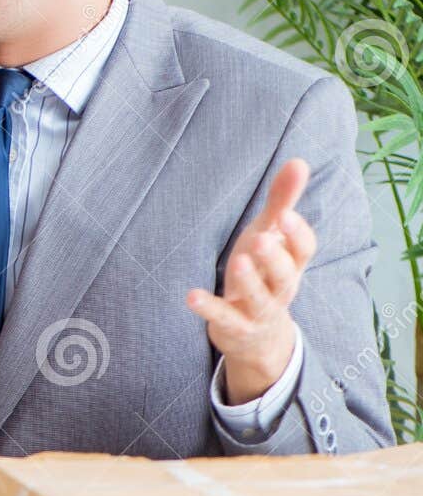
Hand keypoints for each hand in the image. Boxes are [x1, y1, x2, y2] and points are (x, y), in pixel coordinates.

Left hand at [185, 158, 315, 404]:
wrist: (257, 334)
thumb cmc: (263, 273)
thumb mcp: (270, 237)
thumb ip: (281, 202)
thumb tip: (299, 161)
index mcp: (291, 265)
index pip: (304, 250)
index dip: (297, 234)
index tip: (285, 215)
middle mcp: (281, 288)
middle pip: (285, 275)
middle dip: (274, 257)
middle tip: (261, 239)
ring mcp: (260, 311)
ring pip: (260, 298)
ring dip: (249, 281)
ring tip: (237, 261)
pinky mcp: (235, 326)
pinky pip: (224, 318)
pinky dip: (209, 308)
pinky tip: (191, 296)